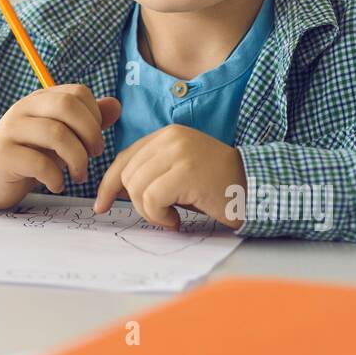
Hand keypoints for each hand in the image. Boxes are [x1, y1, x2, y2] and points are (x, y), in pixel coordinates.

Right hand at [0, 84, 119, 209]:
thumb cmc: (30, 155)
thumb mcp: (60, 135)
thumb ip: (87, 122)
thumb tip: (115, 105)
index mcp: (40, 100)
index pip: (77, 93)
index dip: (94, 117)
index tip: (93, 141)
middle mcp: (24, 109)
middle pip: (66, 106)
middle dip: (90, 133)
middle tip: (93, 155)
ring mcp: (11, 131)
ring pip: (56, 134)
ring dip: (77, 159)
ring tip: (79, 176)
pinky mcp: (4, 156)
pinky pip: (39, 163)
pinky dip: (56, 178)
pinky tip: (57, 185)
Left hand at [93, 123, 246, 229]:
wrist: (254, 190)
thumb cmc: (216, 188)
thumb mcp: (179, 172)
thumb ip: (151, 172)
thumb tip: (114, 191)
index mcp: (167, 135)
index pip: (125, 157)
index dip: (109, 183)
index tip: (101, 204)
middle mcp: (171, 138)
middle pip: (128, 174)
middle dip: (136, 202)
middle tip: (161, 215)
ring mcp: (179, 153)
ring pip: (137, 187)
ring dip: (150, 212)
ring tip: (171, 217)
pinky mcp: (186, 172)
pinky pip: (152, 199)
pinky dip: (159, 216)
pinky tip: (177, 220)